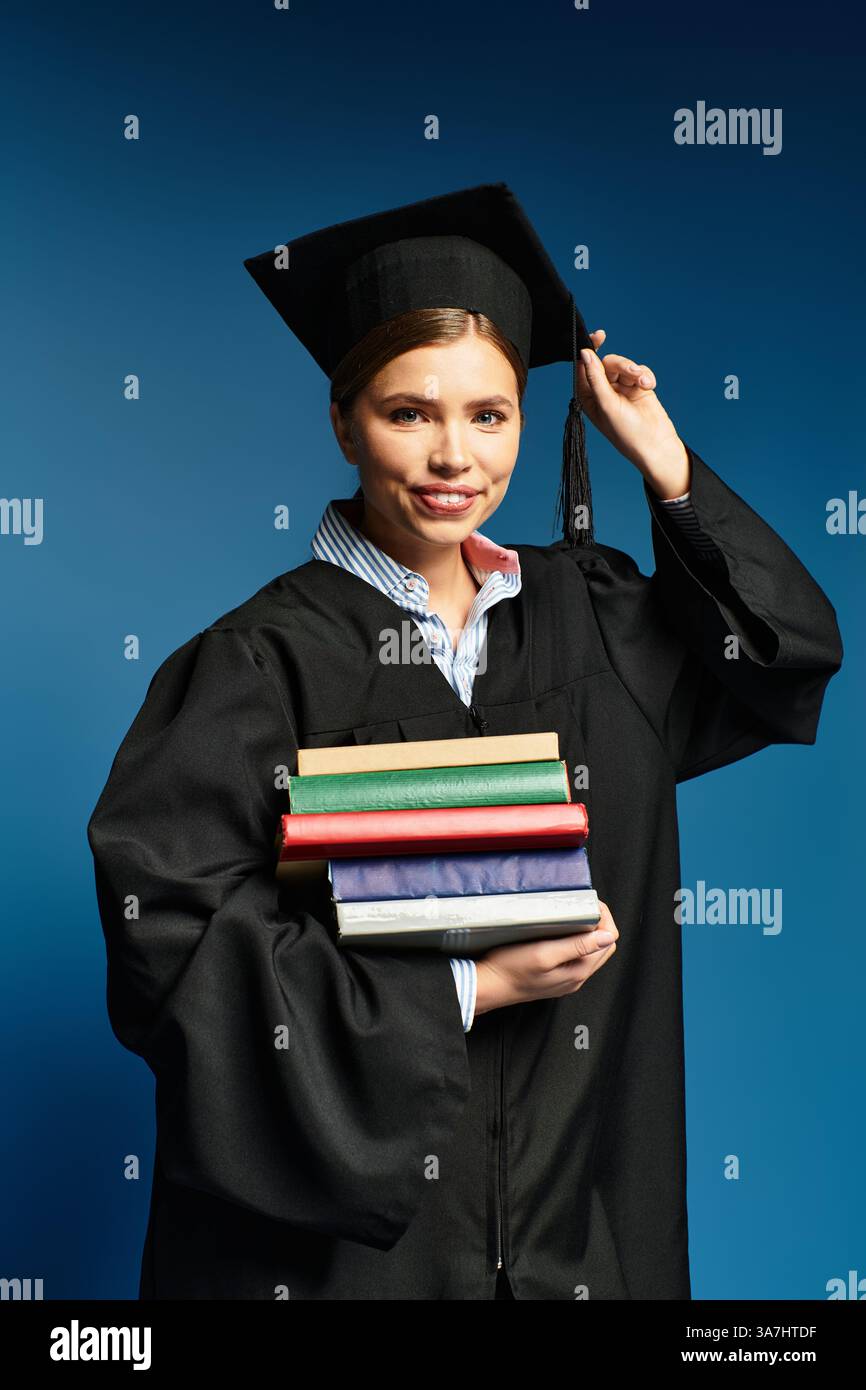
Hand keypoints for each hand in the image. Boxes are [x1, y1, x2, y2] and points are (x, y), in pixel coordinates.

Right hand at [473, 899, 619, 1014]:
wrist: (488, 986)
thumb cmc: (510, 969)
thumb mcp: (543, 953)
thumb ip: (577, 946)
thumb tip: (607, 936)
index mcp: (579, 971)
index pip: (609, 939)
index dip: (604, 918)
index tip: (589, 903)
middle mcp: (577, 977)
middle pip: (604, 946)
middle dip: (599, 924)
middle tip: (583, 906)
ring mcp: (567, 978)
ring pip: (591, 951)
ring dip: (588, 933)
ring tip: (573, 916)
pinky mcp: (556, 977)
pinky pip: (577, 957)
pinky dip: (576, 942)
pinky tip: (561, 933)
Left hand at [578, 329, 690, 497]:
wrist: (655, 444)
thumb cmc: (626, 432)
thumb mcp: (606, 404)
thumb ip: (595, 378)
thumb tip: (585, 353)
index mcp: (588, 397)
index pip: (584, 368)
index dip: (590, 350)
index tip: (600, 336)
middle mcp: (603, 391)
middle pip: (607, 363)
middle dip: (622, 366)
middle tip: (633, 374)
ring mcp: (621, 389)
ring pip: (624, 365)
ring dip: (635, 371)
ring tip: (644, 383)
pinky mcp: (638, 388)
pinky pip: (640, 370)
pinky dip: (646, 376)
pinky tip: (649, 386)